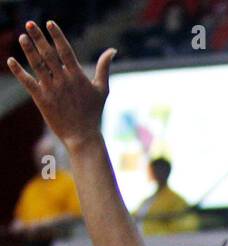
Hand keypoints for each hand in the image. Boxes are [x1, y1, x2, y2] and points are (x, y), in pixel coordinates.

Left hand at [7, 21, 114, 149]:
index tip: (49, 23)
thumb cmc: (93, 112)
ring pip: (37, 65)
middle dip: (39, 38)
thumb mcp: (102, 89)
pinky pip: (27, 82)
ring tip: (22, 37)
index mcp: (78, 76)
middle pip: (49, 54)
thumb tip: (112, 50)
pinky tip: (11, 61)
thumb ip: (104, 68)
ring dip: (28, 50)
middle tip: (30, 24)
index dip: (57, 36)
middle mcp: (63, 80)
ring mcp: (51, 89)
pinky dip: (18, 71)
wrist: (83, 136)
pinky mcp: (41, 98)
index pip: (65, 51)